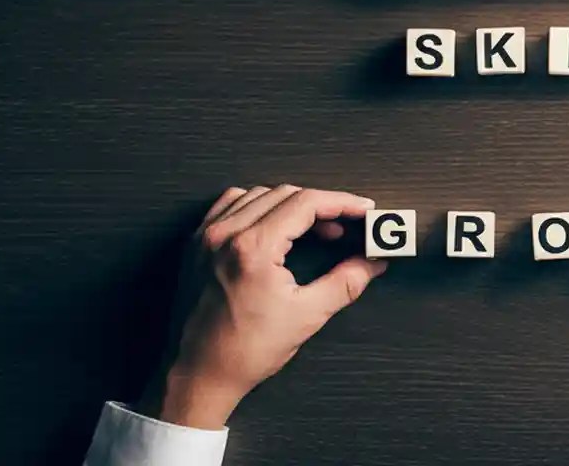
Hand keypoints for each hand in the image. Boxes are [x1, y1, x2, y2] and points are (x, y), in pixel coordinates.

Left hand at [139, 185, 387, 428]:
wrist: (198, 374)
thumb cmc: (243, 351)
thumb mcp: (306, 316)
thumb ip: (346, 282)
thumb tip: (373, 263)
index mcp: (253, 248)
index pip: (306, 203)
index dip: (342, 202)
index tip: (363, 209)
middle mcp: (225, 234)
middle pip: (285, 194)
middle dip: (321, 205)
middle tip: (346, 225)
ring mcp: (206, 237)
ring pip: (258, 194)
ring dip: (290, 203)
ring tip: (313, 227)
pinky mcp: (196, 245)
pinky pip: (230, 205)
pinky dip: (257, 206)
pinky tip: (273, 224)